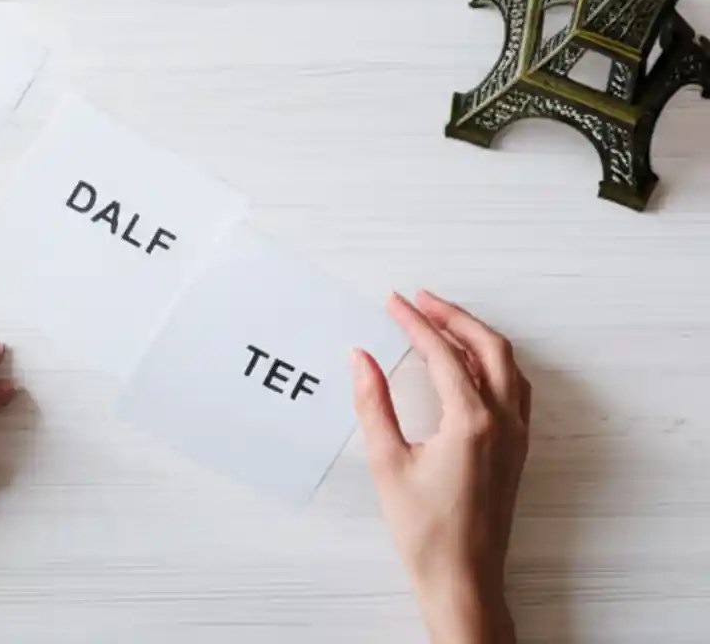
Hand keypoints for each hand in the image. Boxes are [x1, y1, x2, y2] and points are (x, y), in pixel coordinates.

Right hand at [350, 291, 529, 643]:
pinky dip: (490, 363)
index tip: (394, 303)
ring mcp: (515, 436)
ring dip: (475, 336)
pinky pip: (512, 388)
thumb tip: (362, 360)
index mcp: (472, 422)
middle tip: (421, 300)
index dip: (415, 323)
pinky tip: (468, 364)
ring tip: (442, 321)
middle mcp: (503, 422)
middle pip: (487, 347)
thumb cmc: (426, 531)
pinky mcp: (515, 449)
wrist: (462, 577)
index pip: (443, 354)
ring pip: (506, 365)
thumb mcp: (387, 462)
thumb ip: (373, 403)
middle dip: (453, 316)